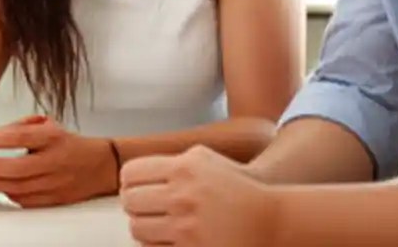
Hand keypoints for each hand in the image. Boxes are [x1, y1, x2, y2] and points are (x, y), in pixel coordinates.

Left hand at [0, 115, 117, 207]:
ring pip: (15, 188)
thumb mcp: (45, 125)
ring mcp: (54, 183)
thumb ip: (15, 128)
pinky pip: (23, 200)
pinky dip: (7, 193)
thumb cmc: (67, 143)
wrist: (101, 165)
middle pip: (12, 169)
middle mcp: (54, 161)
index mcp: (51, 138)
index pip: (15, 138)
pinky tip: (1, 184)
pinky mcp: (54, 200)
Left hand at [120, 145, 276, 246]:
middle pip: (130, 201)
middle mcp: (182, 196)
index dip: (128, 181)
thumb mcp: (204, 159)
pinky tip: (166, 237)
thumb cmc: (237, 188)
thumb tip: (136, 173)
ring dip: (143, 225)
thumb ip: (171, 161)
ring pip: (137, 228)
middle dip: (134, 203)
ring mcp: (185, 226)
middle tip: (143, 205)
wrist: (268, 219)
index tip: (133, 186)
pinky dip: (155, 243)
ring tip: (155, 222)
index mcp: (184, 168)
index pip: (131, 173)